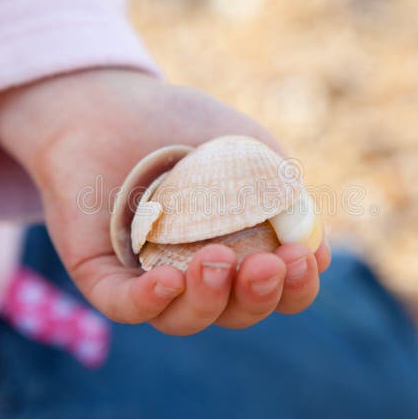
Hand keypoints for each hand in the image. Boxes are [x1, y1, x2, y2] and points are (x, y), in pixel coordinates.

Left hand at [0, 69, 329, 334]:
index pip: (275, 291)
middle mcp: (196, 274)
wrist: (114, 99)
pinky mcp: (101, 273)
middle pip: (235, 313)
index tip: (301, 257)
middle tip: (266, 266)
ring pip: (182, 319)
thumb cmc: (185, 126)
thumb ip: (284, 198)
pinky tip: (167, 281)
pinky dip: (148, 301)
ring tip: (216, 260)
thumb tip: (317, 256)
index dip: (295, 287)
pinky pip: (124, 305)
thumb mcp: (250, 153)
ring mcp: (148, 277)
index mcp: (239, 251)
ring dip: (207, 300)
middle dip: (257, 298)